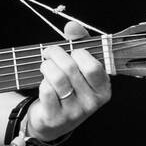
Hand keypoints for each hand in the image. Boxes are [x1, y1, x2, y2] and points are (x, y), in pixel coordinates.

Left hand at [25, 21, 111, 141]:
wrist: (53, 120)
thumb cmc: (70, 87)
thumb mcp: (80, 66)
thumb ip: (79, 42)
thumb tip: (71, 25)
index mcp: (103, 89)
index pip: (93, 66)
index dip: (78, 53)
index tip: (70, 50)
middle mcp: (92, 103)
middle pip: (71, 68)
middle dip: (56, 54)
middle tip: (49, 53)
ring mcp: (74, 112)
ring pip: (57, 78)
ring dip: (46, 66)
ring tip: (45, 65)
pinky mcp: (55, 118)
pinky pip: (46, 91)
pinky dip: (42, 82)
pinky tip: (44, 83)